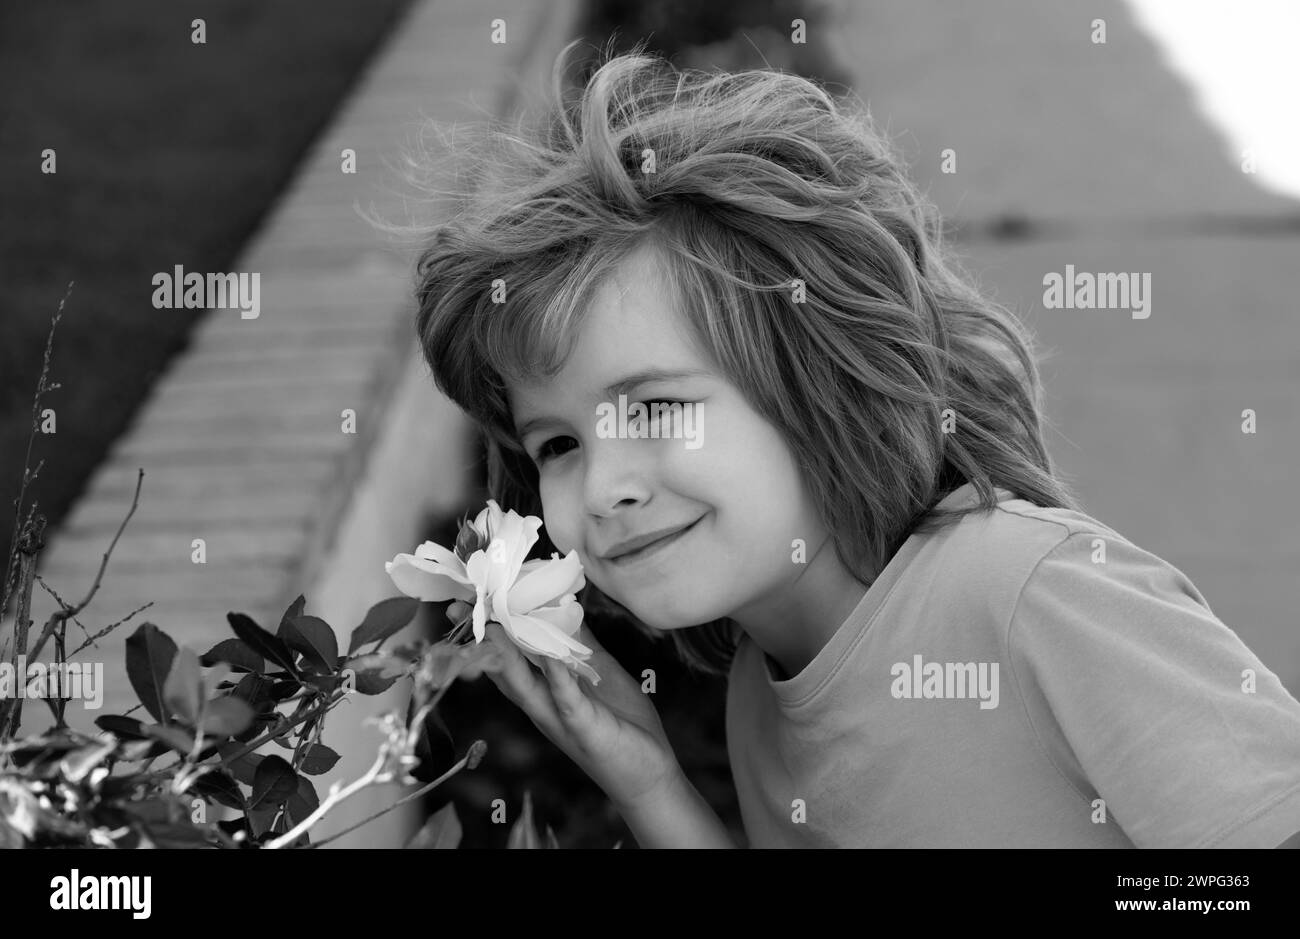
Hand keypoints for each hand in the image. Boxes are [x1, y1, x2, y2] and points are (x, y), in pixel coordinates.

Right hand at [446, 601, 680, 810]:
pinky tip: (552, 658)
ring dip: (505, 655)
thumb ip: (580, 644)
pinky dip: (558, 678)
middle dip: (481, 638)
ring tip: (491, 624)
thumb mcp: (599, 673)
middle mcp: (541, 705)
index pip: (507, 655)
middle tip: (459, 607)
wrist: (647, 774)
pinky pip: (567, 701)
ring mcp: (558, 718)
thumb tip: (565, 605)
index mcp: (543, 690)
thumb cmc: (623, 723)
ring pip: (523, 686)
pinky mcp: (583, 728)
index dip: (489, 627)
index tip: (471, 598)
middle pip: (502, 669)